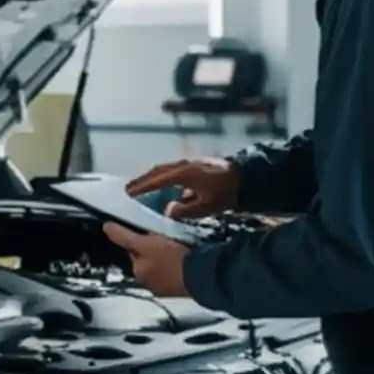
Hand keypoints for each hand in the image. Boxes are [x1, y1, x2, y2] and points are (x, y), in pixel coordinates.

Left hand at [103, 223, 189, 296]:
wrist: (200, 276)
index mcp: (138, 272)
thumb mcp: (145, 243)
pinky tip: (184, 261)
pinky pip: (174, 275)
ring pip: (160, 268)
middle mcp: (147, 284)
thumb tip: (106, 227)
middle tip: (165, 239)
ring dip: (164, 260)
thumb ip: (124, 237)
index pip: (134, 251)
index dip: (141, 240)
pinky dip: (176, 268)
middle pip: (146, 261)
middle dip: (152, 251)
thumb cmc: (170, 258)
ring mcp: (164, 289)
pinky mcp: (180, 290)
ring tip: (177, 249)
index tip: (152, 233)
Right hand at [126, 157, 240, 220]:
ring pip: (165, 170)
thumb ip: (185, 210)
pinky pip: (173, 171)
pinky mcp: (195, 166)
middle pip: (157, 172)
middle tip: (128, 189)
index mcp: (183, 174)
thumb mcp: (206, 206)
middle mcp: (183, 166)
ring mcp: (190, 164)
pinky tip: (163, 187)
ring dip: (152, 178)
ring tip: (141, 187)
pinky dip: (164, 177)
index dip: (141, 187)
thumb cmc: (225, 193)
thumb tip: (168, 210)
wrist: (245, 177)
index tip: (128, 193)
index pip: (157, 180)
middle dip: (142, 180)